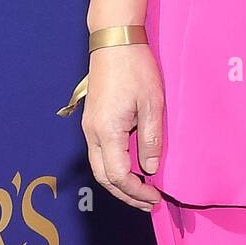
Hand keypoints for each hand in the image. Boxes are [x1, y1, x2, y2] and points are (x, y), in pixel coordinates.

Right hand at [80, 43, 163, 210]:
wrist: (114, 40)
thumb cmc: (136, 68)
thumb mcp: (152, 103)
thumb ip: (150, 138)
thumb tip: (150, 169)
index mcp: (106, 131)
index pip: (118, 176)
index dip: (137, 192)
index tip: (156, 199)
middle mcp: (92, 133)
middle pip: (104, 177)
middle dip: (126, 194)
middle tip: (149, 203)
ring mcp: (89, 126)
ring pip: (99, 166)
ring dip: (119, 183)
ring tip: (142, 190)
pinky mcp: (92, 119)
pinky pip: (100, 152)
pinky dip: (114, 167)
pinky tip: (131, 167)